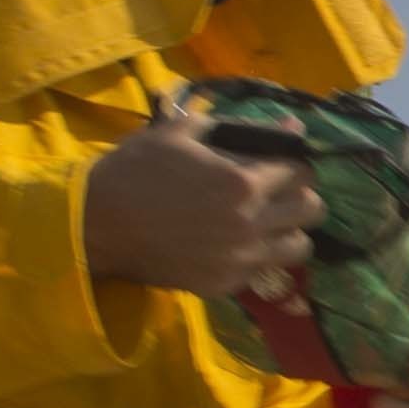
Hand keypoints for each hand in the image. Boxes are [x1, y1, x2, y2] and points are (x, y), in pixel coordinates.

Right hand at [85, 104, 319, 295]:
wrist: (96, 223)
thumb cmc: (136, 168)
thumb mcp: (180, 132)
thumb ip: (236, 126)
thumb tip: (287, 124)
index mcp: (243, 182)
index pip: (301, 172)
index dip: (294, 164)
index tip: (282, 164)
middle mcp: (250, 223)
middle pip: (312, 211)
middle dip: (300, 196)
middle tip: (280, 193)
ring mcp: (239, 258)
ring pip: (299, 248)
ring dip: (289, 231)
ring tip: (267, 222)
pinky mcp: (225, 283)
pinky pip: (264, 271)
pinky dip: (259, 257)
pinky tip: (238, 244)